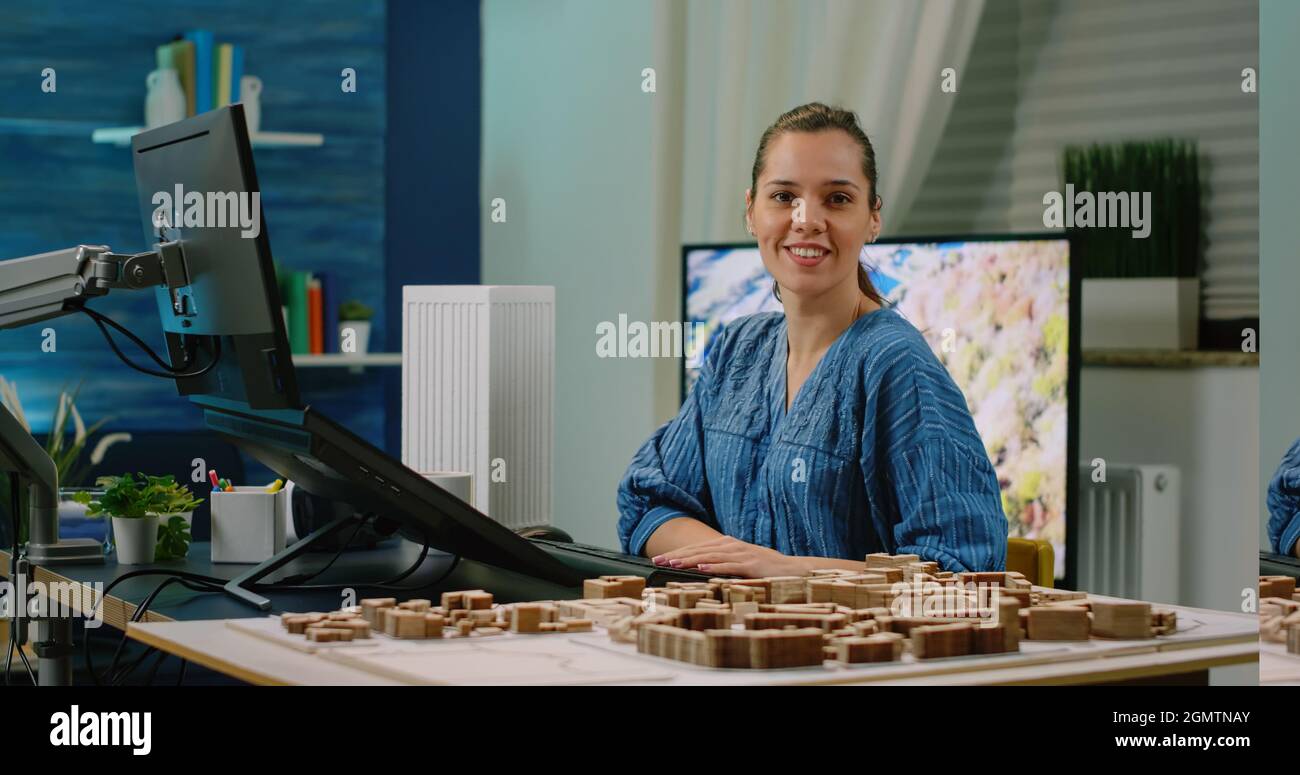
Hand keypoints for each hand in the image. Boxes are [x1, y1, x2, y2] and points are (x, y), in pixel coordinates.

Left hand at [651, 535, 805, 577]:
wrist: (793, 570)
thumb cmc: (765, 570)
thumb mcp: (740, 565)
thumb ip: (723, 564)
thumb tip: (700, 570)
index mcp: (728, 545)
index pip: (697, 548)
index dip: (677, 553)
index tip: (659, 559)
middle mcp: (732, 545)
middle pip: (699, 549)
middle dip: (677, 555)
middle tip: (657, 560)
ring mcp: (742, 553)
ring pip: (710, 556)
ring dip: (689, 560)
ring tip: (672, 564)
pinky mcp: (751, 564)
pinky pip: (729, 565)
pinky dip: (713, 566)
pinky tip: (700, 568)